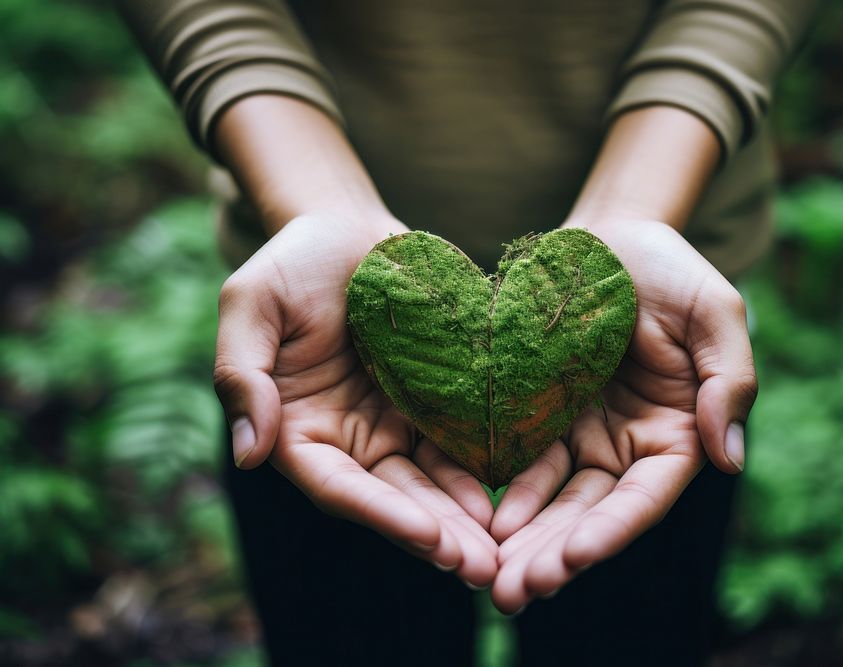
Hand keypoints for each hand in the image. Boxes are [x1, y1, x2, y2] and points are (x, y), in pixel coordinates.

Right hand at [213, 213, 497, 586]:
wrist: (349, 229)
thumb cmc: (292, 262)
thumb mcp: (251, 306)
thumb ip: (241, 375)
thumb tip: (248, 453)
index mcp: (299, 431)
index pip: (339, 488)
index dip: (382, 514)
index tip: (428, 537)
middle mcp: (348, 441)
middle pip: (394, 499)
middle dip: (437, 536)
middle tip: (482, 568)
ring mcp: (394, 426)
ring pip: (433, 483)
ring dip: (468, 519)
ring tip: (506, 549)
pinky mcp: (435, 404)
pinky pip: (462, 444)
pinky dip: (488, 472)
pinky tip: (521, 493)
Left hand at [488, 218, 757, 612]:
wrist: (603, 236)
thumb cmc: (666, 268)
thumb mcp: (714, 311)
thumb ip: (730, 380)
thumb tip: (731, 459)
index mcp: (673, 433)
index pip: (643, 497)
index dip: (610, 531)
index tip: (573, 558)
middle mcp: (623, 446)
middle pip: (589, 513)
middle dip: (553, 554)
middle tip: (514, 593)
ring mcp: (576, 433)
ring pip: (547, 499)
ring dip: (519, 539)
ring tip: (487, 574)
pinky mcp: (532, 414)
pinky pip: (510, 459)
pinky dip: (492, 492)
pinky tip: (466, 517)